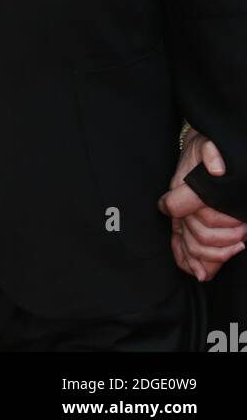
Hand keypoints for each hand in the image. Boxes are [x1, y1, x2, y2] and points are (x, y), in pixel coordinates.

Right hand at [158, 131, 246, 281]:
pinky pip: (180, 250)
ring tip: (239, 246)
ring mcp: (179, 217)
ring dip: (217, 254)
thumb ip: (211, 154)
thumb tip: (218, 170)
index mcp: (181, 187)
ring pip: (192, 247)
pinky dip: (191, 264)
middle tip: (245, 233)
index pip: (194, 215)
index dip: (219, 225)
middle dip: (226, 240)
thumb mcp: (208, 145)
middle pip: (199, 236)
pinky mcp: (182, 225)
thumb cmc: (205, 149)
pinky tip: (205, 273)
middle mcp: (178, 206)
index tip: (241, 227)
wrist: (199, 149)